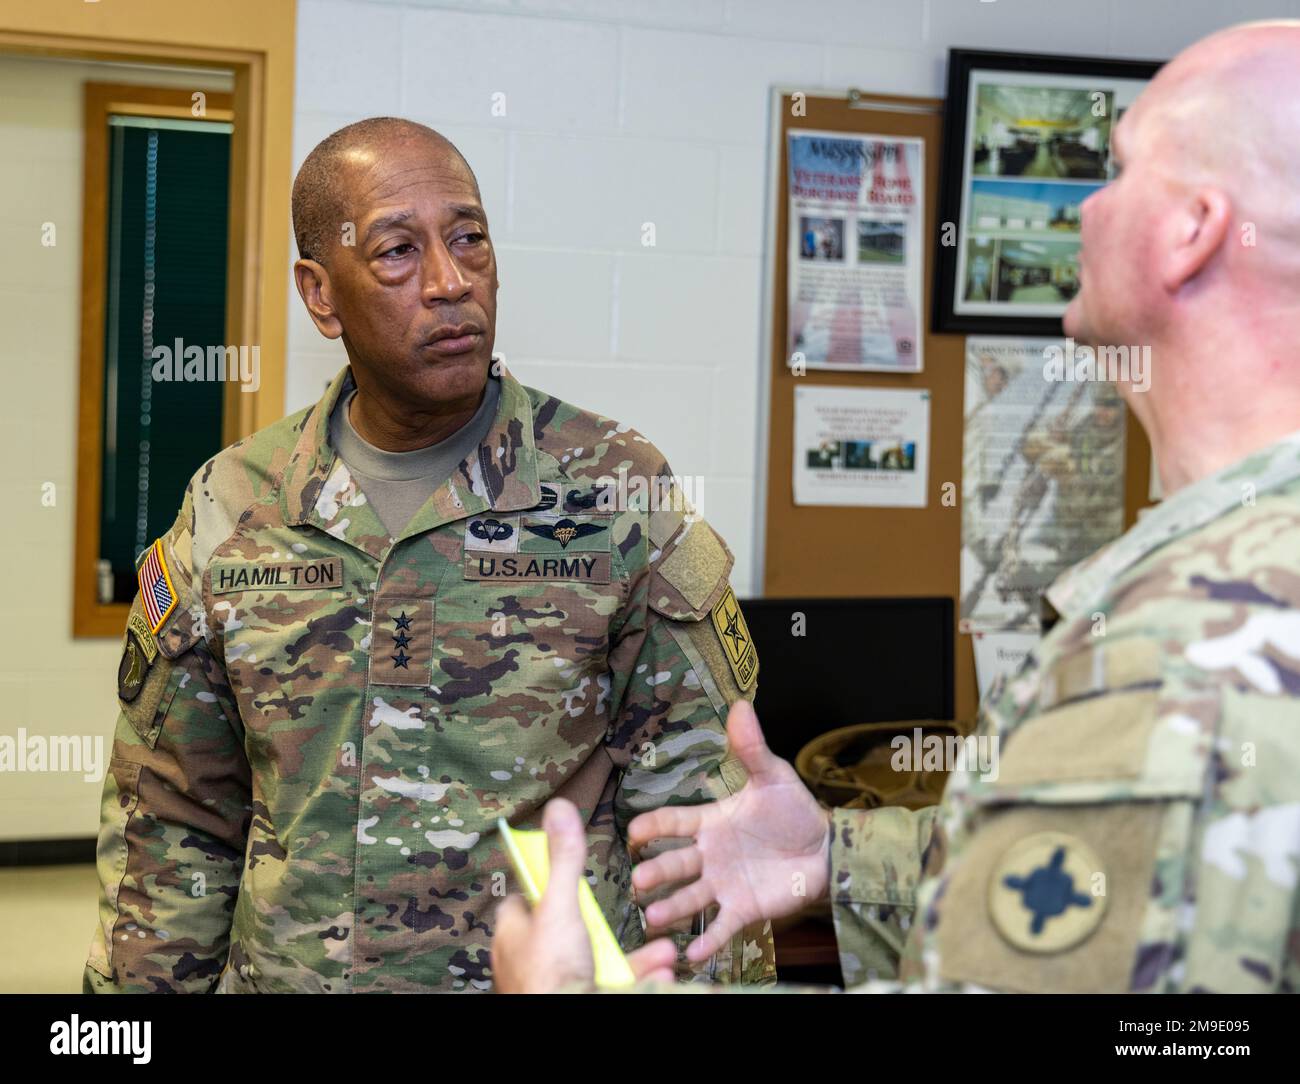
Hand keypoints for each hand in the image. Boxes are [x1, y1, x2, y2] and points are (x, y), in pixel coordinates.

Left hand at [493, 798, 677, 992]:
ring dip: (637, 954)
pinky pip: (616, 981)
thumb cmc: (549, 977)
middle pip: (571, 929)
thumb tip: (559, 810)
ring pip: (600, 959)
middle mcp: (534, 960)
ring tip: (663, 949)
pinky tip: (661, 969)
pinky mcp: (584, 995)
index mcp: (516, 933)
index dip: (546, 883)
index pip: (524, 899)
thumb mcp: (561, 907)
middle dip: (606, 923)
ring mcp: (560, 982)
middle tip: (624, 916)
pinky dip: (641, 975)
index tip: (570, 872)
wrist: (566, 1019)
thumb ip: (564, 861)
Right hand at [628, 699, 831, 963]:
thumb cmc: (793, 810)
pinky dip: (707, 939)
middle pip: (675, 864)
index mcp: (711, 822)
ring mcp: (723, 884)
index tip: (633, 830)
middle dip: (656, 871)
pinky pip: (722, 925)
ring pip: (690, 897)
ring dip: (671, 908)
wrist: (825, 849)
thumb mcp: (773, 777)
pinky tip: (693, 952)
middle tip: (637, 880)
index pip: (674, 823)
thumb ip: (752, 748)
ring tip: (653, 918)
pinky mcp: (744, 909)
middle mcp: (709, 855)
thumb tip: (740, 705)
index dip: (654, 826)